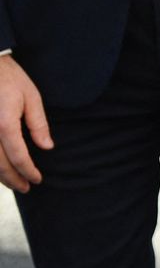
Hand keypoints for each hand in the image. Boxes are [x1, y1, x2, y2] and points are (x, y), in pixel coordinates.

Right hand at [0, 55, 52, 192]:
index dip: (28, 171)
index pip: (18, 156)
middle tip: (26, 188)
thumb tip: (47, 148)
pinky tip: (0, 169)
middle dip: (13, 179)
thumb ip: (38, 124)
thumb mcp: (31, 97)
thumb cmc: (10, 78)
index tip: (37, 179)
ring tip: (13, 183)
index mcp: (4, 124)